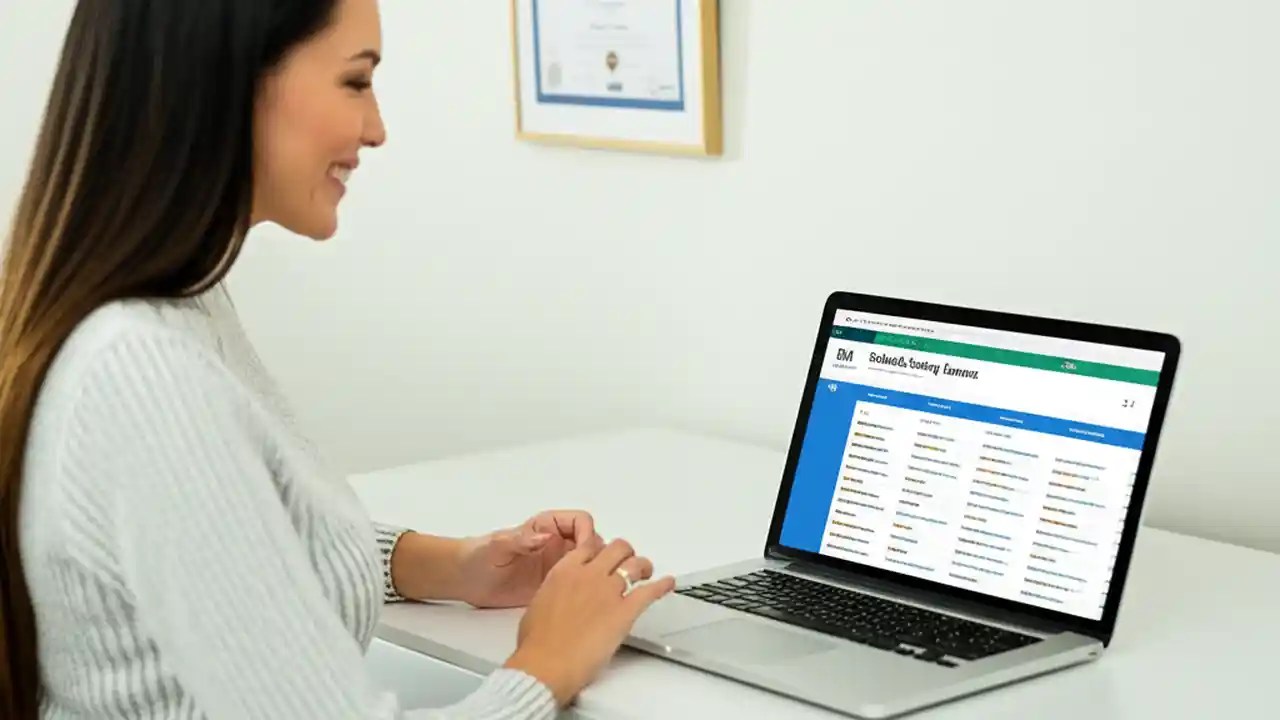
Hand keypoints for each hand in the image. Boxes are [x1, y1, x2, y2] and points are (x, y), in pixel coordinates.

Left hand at [455, 510, 604, 608]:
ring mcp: (556, 566)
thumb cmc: (478, 556)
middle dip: (597, 556)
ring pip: (589, 565)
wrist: (465, 581)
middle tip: (593, 574)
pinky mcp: (553, 586)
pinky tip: (582, 602)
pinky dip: (584, 591)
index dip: (588, 534)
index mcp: (547, 527)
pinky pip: (577, 585)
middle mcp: (556, 544)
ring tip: (591, 590)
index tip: (586, 552)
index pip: (581, 522)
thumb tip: (546, 537)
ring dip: (594, 573)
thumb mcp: (498, 545)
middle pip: (591, 543)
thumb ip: (521, 540)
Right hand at [503, 538, 675, 706]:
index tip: (604, 557)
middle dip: (625, 554)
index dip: (601, 549)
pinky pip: (649, 592)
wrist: (546, 663)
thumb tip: (562, 594)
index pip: (590, 545)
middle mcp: (589, 574)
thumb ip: (556, 590)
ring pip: (635, 564)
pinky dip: (662, 586)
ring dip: (643, 566)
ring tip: (646, 573)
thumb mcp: (539, 603)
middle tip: (627, 564)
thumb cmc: (536, 642)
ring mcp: (609, 591)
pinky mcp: (625, 611)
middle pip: (617, 548)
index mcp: (565, 570)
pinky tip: (668, 584)